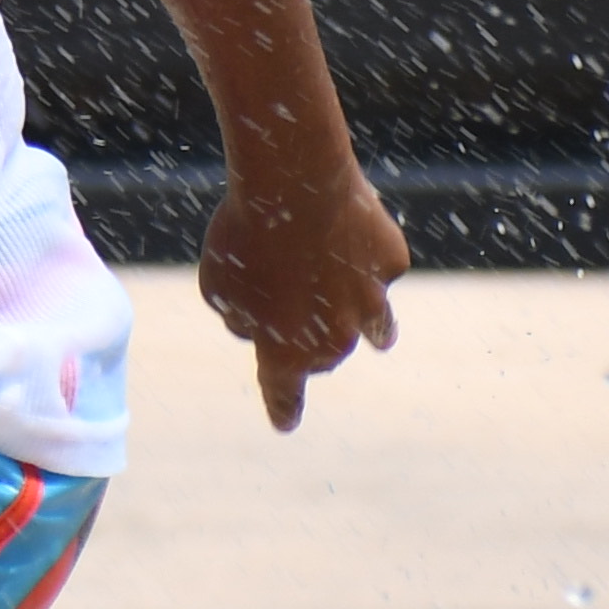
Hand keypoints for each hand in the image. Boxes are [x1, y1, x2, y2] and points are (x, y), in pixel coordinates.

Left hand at [200, 158, 407, 431]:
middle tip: (296, 307)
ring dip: (370, 325)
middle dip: (313, 339)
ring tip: (379, 333)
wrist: (293, 185)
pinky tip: (348, 223)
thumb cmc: (244, 237)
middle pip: (327, 351)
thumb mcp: (217, 287)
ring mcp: (372, 301)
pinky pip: (378, 263)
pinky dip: (366, 251)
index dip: (283, 407)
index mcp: (287, 352)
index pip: (283, 391)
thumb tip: (261, 329)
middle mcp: (337, 338)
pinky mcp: (391, 261)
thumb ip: (240, 319)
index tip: (283, 423)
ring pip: (377, 326)